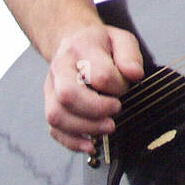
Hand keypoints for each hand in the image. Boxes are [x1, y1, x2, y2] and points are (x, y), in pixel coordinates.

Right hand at [43, 23, 144, 153]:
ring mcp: (51, 89)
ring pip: (57, 115)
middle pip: (68, 95)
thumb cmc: (99, 44)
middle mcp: (60, 68)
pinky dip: (72, 142)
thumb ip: (130, 55)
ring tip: (108, 128)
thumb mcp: (121, 39)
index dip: (117, 86)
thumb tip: (134, 74)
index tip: (125, 88)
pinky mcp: (50, 105)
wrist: (73, 41)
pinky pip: (54, 130)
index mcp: (81, 48)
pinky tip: (90, 144)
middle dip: (96, 110)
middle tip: (116, 110)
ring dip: (85, 128)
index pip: (99, 74)